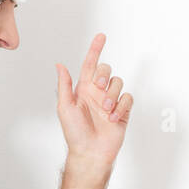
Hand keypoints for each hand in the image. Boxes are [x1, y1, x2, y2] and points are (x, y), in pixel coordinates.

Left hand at [55, 33, 132, 169]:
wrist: (91, 152)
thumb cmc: (75, 133)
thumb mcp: (65, 107)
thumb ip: (65, 85)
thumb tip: (60, 65)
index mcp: (83, 89)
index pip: (90, 64)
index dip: (95, 49)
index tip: (101, 36)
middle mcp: (98, 93)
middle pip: (106, 70)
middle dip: (103, 75)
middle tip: (98, 88)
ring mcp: (111, 102)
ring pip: (118, 83)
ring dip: (112, 95)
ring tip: (105, 111)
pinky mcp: (122, 111)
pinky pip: (127, 99)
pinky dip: (122, 106)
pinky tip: (113, 117)